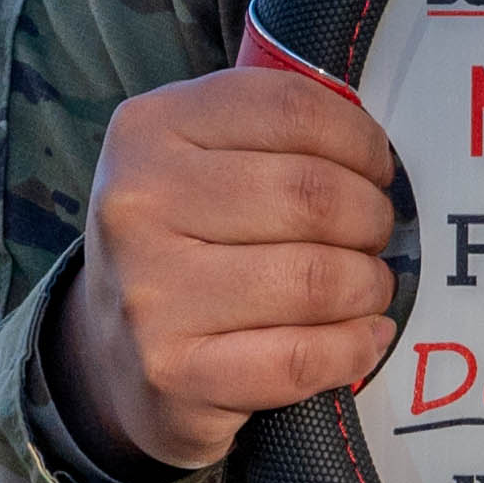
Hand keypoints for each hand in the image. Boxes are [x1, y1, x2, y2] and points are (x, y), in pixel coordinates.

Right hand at [51, 67, 402, 472]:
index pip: (290, 109)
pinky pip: (303, 357)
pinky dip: (354, 346)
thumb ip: (272, 136)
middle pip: (311, 194)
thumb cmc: (180, 246)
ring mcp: (151, 295)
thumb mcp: (197, 163)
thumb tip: (372, 149)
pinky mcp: (175, 373)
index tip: (375, 169)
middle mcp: (138, 205)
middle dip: (370, 217)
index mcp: (148, 131)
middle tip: (372, 235)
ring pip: (317, 278)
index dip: (359, 139)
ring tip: (367, 287)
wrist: (109, 358)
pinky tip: (363, 336)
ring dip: (368, 285)